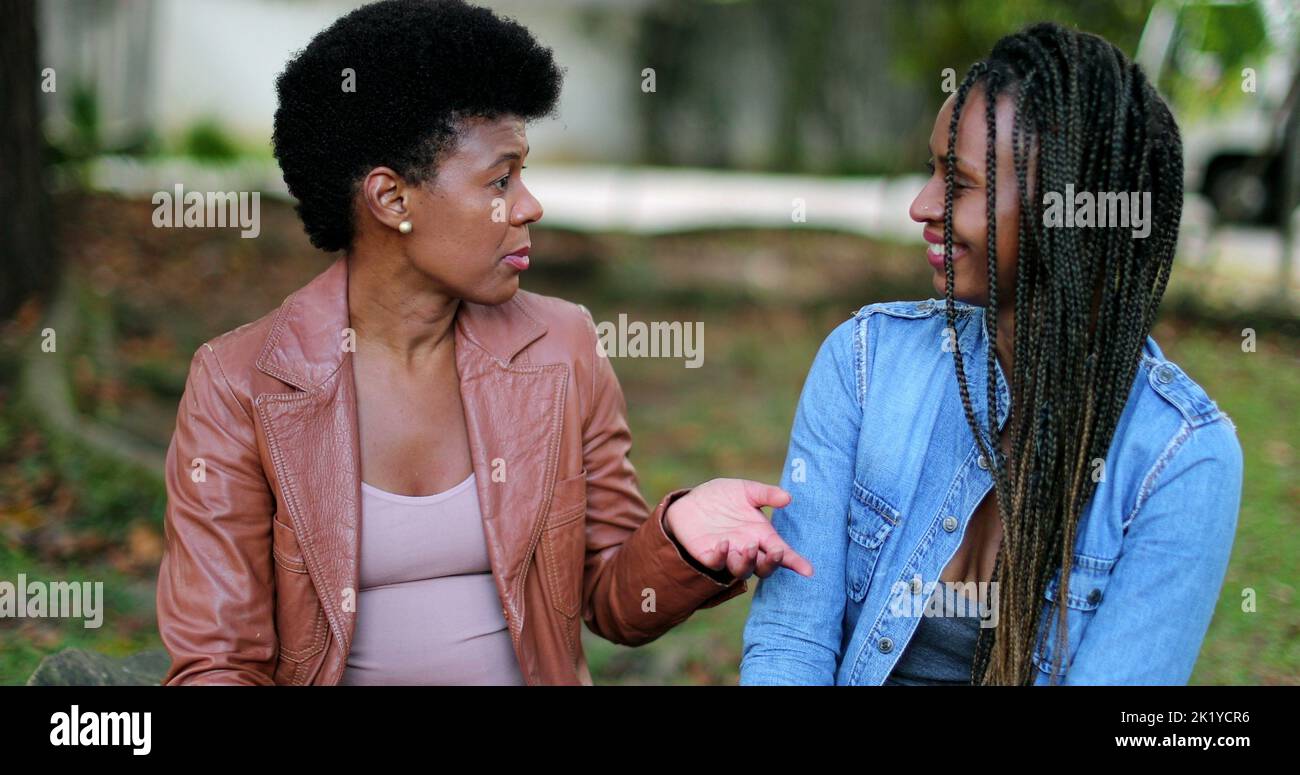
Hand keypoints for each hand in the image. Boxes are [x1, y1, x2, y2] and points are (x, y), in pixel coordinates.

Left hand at [664, 478, 812, 580]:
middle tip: (776, 552)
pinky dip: (721, 556)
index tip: (808, 570)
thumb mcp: (745, 491)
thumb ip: (766, 494)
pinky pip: (716, 563)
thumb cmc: (722, 497)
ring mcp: (728, 554)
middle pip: (764, 567)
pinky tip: (723, 543)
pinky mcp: (708, 555)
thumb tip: (788, 498)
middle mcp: (747, 549)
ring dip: (748, 561)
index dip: (795, 562)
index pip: (780, 552)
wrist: (690, 501)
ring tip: (749, 546)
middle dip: (771, 562)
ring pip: (742, 570)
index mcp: (760, 535)